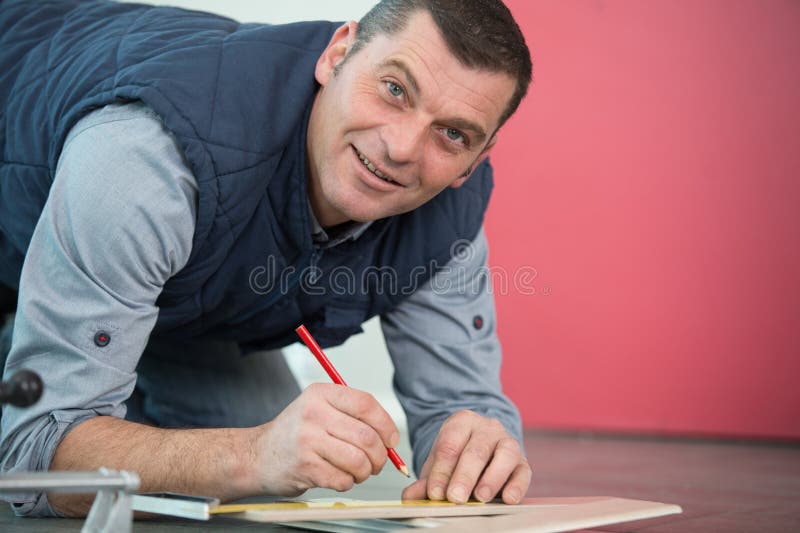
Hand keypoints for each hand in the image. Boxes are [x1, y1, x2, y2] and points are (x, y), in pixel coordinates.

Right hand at [252, 383, 399, 495]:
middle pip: (366, 436)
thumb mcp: (319, 409)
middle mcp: (313, 414)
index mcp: (321, 394)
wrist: (256, 456)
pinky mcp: (305, 467)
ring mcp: (308, 441)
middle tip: (378, 462)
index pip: (366, 404)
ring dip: (366, 472)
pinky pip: (343, 479)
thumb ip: (352, 416)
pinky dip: (348, 482)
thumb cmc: (295, 434)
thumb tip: (390, 437)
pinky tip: (338, 477)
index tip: (391, 440)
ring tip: (359, 472)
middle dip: (380, 456)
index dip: (386, 424)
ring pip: (358, 461)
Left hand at [402, 410, 530, 503]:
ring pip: (504, 455)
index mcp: (461, 422)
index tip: (435, 492)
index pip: (450, 445)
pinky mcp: (522, 461)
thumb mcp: (440, 464)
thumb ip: (426, 481)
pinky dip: (517, 486)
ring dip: (492, 478)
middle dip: (464, 476)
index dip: (441, 470)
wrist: (484, 450)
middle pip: (475, 451)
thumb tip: (409, 497)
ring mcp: (507, 442)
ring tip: (480, 497)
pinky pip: (523, 471)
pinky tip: (508, 498)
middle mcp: (487, 428)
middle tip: (454, 497)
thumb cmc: (459, 458)